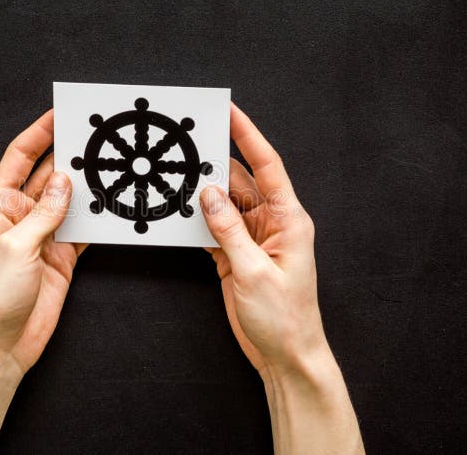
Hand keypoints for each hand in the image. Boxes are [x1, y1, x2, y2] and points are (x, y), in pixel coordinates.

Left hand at [0, 109, 84, 375]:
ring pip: (69, 199)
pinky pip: (82, 227)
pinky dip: (96, 216)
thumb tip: (65, 180)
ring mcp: (42, 234)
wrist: (1, 343)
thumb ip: (45, 213)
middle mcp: (20, 215)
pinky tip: (111, 204)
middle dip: (68, 154)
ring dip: (86, 184)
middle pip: (47, 173)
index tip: (59, 114)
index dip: (38, 133)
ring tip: (109, 163)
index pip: (19, 157)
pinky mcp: (61, 255)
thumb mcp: (16, 247)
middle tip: (94, 135)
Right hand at [200, 103, 325, 372]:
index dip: (248, 136)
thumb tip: (208, 195)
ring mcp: (252, 239)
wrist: (286, 356)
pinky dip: (197, 221)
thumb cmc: (285, 318)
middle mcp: (271, 223)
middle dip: (216, 162)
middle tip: (189, 143)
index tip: (230, 111)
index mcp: (288, 219)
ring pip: (224, 204)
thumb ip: (229, 231)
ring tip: (178, 175)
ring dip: (203, 193)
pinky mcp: (236, 256)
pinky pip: (214, 228)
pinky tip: (180, 213)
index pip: (268, 166)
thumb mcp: (255, 271)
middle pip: (241, 181)